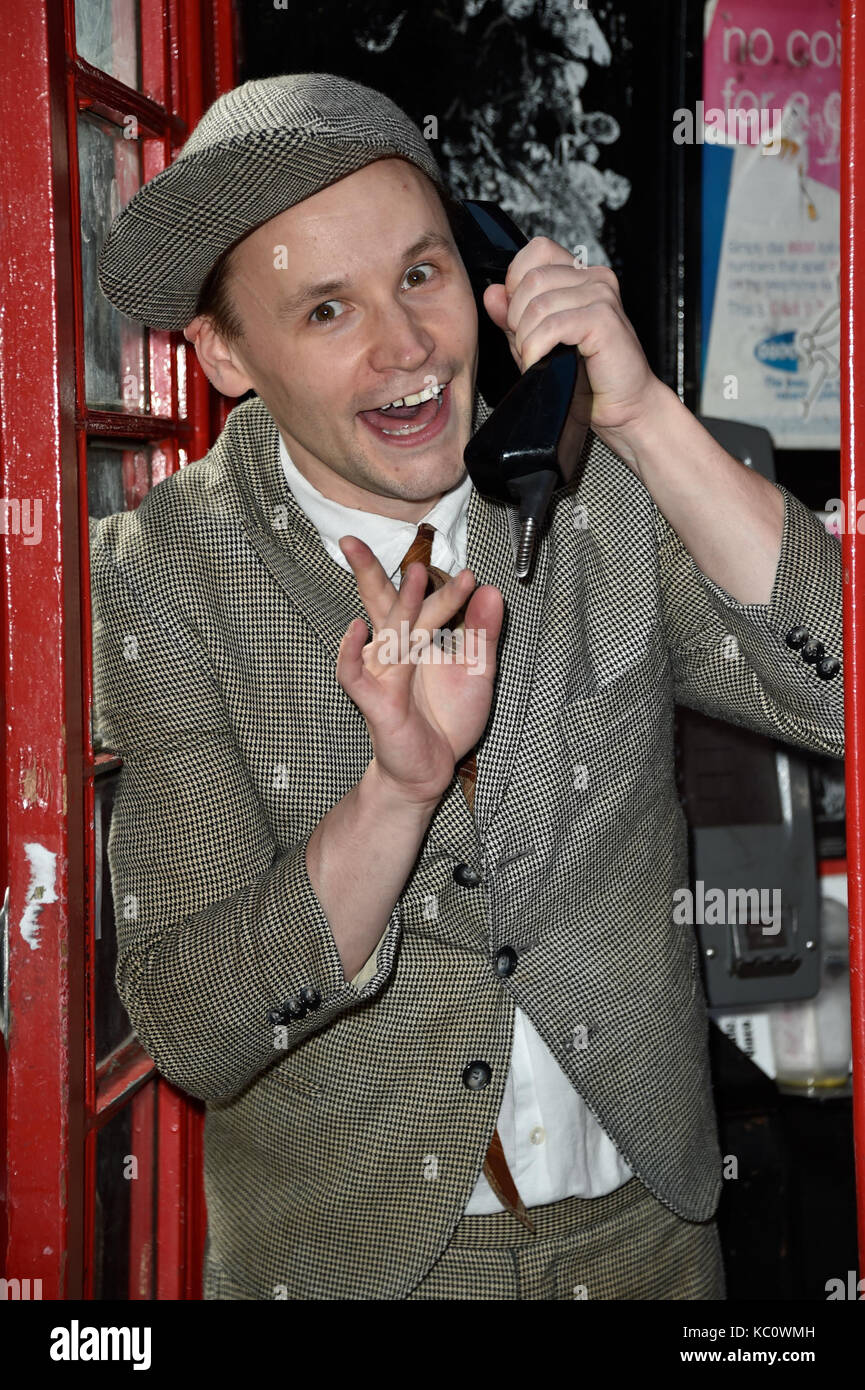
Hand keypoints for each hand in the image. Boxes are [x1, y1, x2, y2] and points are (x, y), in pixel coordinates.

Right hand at [336, 537, 503, 805]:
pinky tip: (355, 630)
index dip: (441, 587)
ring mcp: (381, 674)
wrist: (430, 768)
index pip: (418, 603)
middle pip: (381, 603)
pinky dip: (351, 653)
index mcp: (413, 640)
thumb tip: (491, 591)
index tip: (469, 574)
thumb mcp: (476, 671)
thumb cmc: (446, 718)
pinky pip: (355, 675)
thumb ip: (482, 634)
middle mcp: (392, 651)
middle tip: (356, 538)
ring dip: (401, 603)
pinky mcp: (376, 701)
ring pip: (387, 632)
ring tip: (415, 574)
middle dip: (369, 569)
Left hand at [481, 236, 663, 475]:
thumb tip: (492, 294)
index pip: (538, 250)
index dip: (516, 280)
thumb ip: (513, 318)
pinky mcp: (604, 319)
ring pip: (538, 305)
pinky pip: (552, 325)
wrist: (624, 407)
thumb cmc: (588, 379)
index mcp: (580, 278)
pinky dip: (537, 349)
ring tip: (537, 359)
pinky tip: (542, 363)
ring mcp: (602, 296)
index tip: (517, 315)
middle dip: (517, 319)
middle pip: (532, 279)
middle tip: (528, 347)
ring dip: (526, 339)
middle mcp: (594, 279)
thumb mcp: (538, 344)